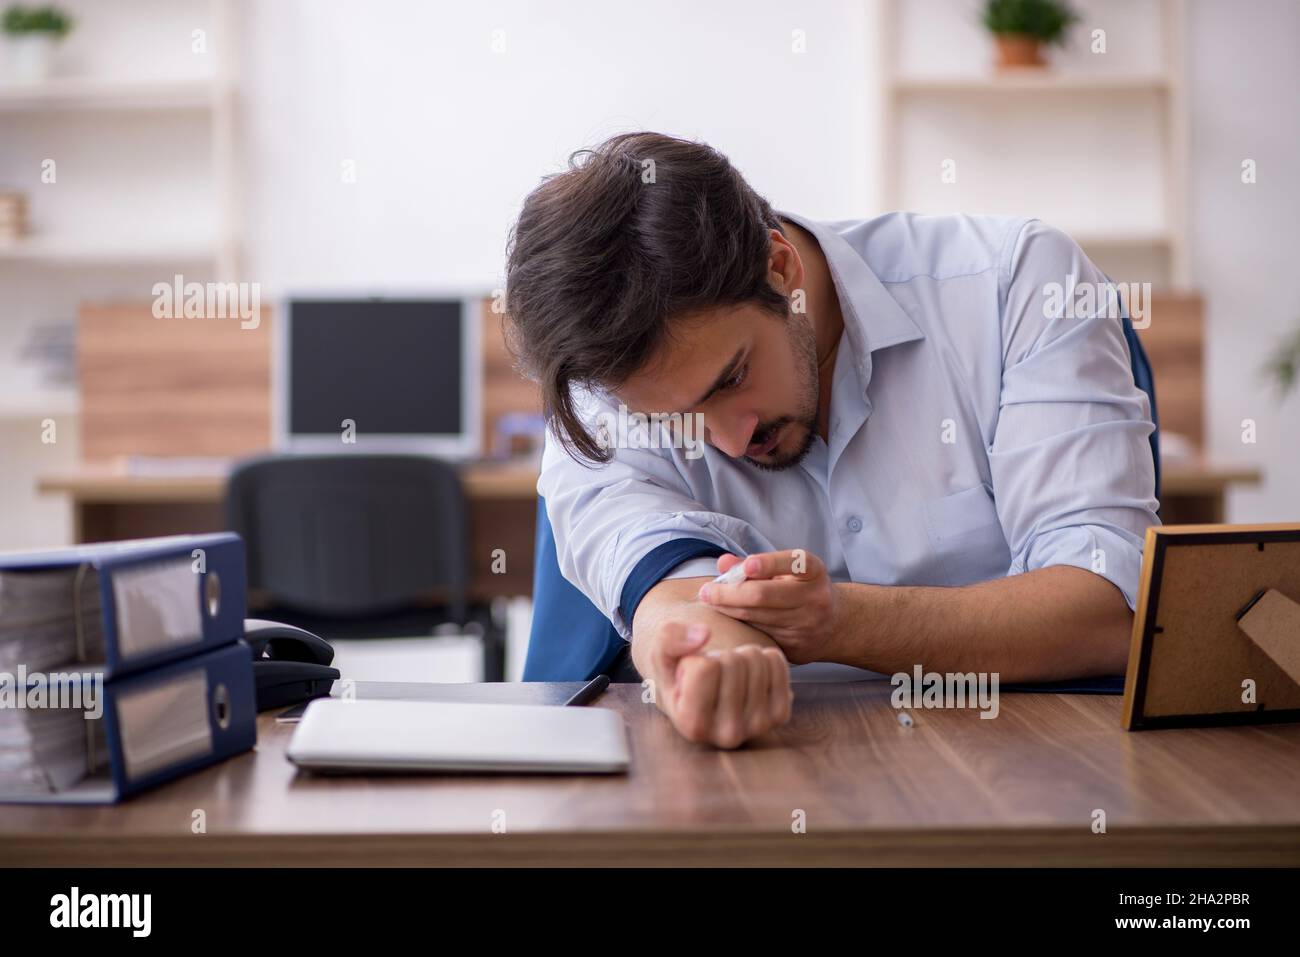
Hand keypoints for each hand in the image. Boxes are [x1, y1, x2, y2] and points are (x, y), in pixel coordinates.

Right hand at [648, 621, 792, 748]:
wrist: (708, 692)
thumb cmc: (680, 674)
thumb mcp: (660, 655)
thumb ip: (668, 639)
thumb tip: (704, 634)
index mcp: (692, 725)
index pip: (705, 669)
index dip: (695, 659)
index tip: (691, 674)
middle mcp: (727, 734)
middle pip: (732, 662)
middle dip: (720, 655)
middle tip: (714, 672)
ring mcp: (757, 726)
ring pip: (755, 660)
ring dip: (741, 654)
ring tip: (729, 674)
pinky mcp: (780, 714)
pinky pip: (776, 663)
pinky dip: (764, 656)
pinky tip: (750, 673)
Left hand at [696, 549, 838, 663]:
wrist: (835, 624)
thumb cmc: (800, 589)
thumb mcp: (786, 570)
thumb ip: (754, 564)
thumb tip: (723, 562)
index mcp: (814, 572)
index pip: (793, 563)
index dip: (768, 563)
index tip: (746, 565)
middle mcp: (814, 597)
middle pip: (764, 595)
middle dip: (729, 593)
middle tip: (705, 591)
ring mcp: (807, 624)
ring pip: (757, 618)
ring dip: (728, 610)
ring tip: (709, 603)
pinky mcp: (797, 647)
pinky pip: (760, 635)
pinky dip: (740, 626)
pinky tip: (725, 620)